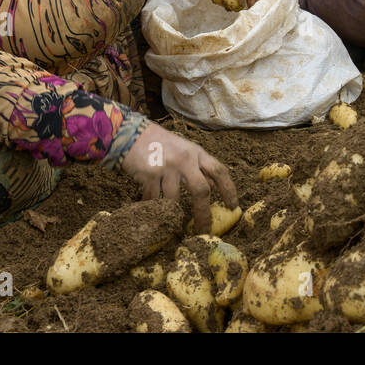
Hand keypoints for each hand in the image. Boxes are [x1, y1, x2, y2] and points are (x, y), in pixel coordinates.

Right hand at [121, 122, 237, 233]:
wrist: (131, 134)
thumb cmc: (161, 144)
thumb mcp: (185, 150)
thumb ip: (199, 166)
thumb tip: (214, 187)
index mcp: (196, 153)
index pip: (219, 171)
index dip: (229, 190)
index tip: (233, 207)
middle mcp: (185, 159)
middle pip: (201, 191)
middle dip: (203, 214)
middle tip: (204, 231)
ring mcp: (167, 167)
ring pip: (175, 199)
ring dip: (172, 213)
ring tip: (170, 221)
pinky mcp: (149, 174)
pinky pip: (153, 199)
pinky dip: (152, 207)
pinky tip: (149, 209)